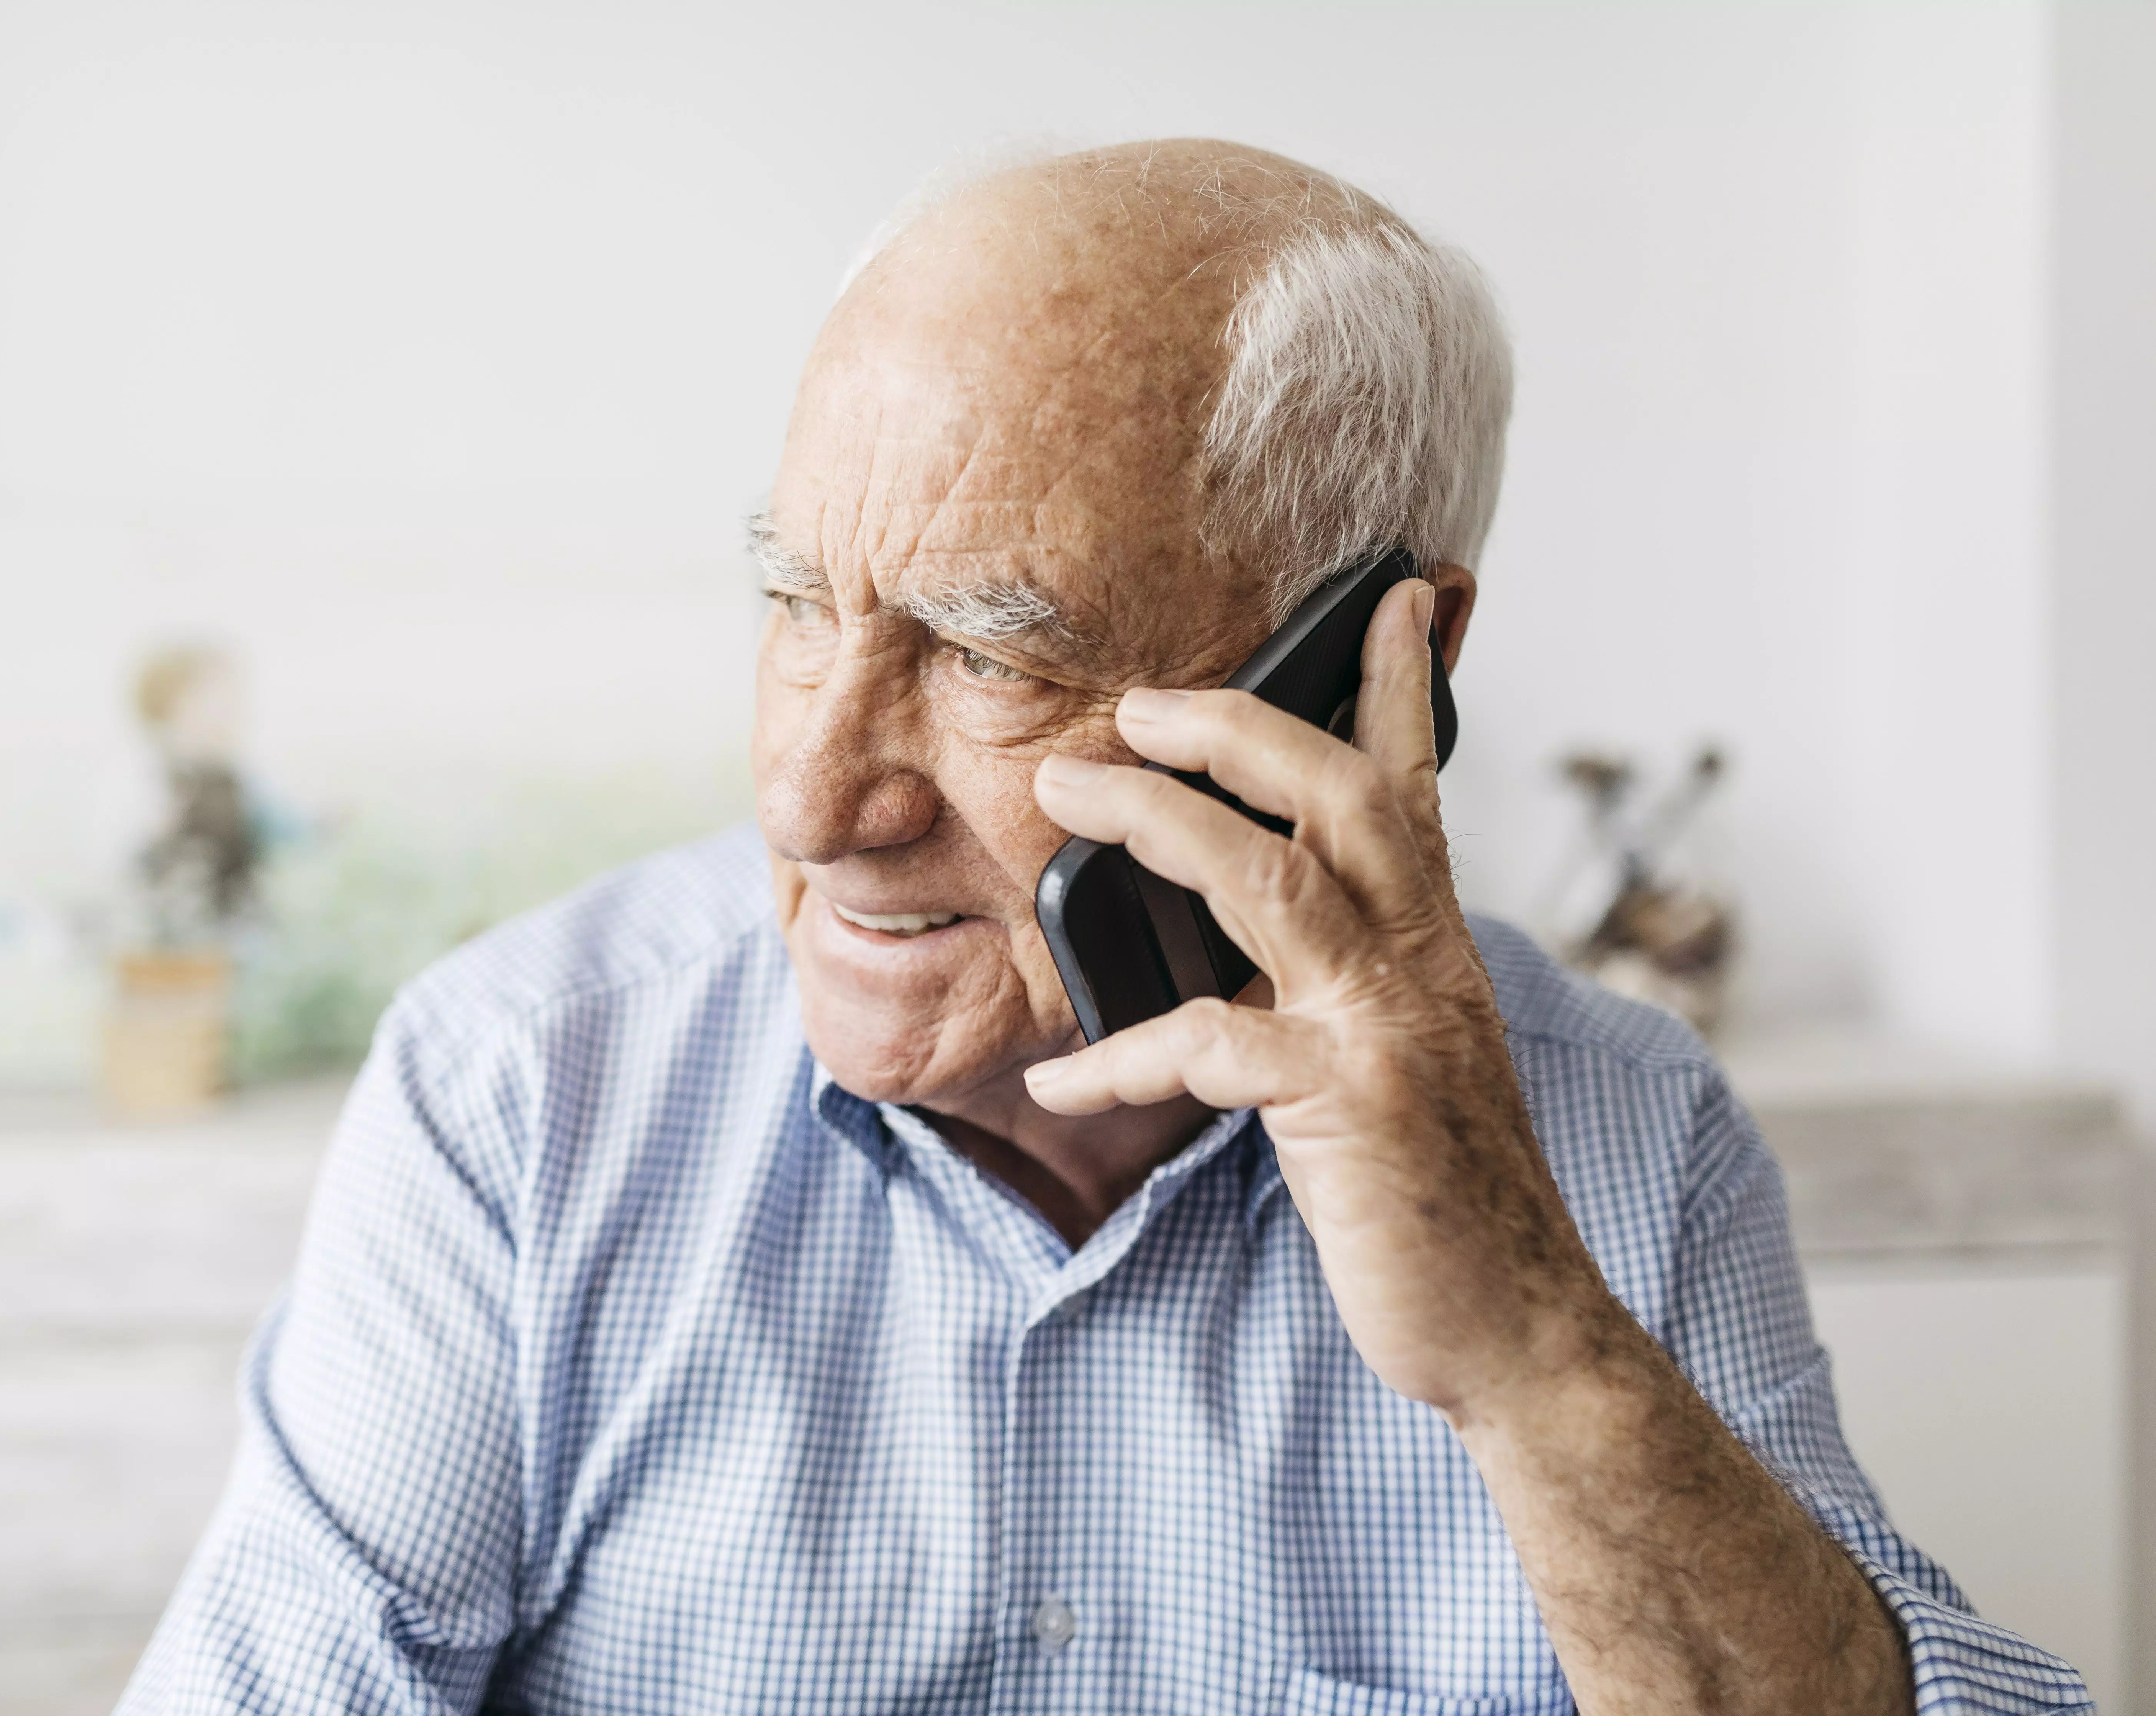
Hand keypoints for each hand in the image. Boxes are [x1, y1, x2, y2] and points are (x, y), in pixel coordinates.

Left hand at [1027, 579, 1619, 1416]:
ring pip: (1271, 877)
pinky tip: (1059, 1076)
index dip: (1398, 683)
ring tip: (1070, 791)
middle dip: (1235, 725)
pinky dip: (1120, 1054)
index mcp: (1434, 945)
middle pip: (1335, 793)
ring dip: (1158, 821)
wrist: (1518, 1324)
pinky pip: (1209, 1043)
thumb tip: (1252, 951)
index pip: (1417, 785)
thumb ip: (1349, 989)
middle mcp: (1423, 961)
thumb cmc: (1446, 1195)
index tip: (1386, 595)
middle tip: (1137, 699)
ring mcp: (1390, 1024)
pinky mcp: (1351, 1099)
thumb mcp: (1410, 1062)